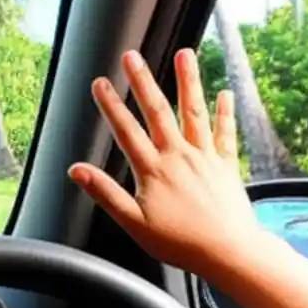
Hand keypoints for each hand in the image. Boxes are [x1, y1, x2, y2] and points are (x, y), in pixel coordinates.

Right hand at [68, 49, 268, 276]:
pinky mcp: (226, 166)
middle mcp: (179, 156)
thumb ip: (105, 193)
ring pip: (194, 113)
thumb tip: (76, 171)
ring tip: (185, 54)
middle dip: (142, 82)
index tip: (100, 83)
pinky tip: (224, 93)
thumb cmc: (181, 244)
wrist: (230, 253)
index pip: (126, 131)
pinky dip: (225, 112)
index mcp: (154, 170)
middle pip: (158, 112)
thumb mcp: (134, 224)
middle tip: (132, 56)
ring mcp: (205, 158)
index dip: (111, 106)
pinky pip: (225, 133)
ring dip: (188, 82)